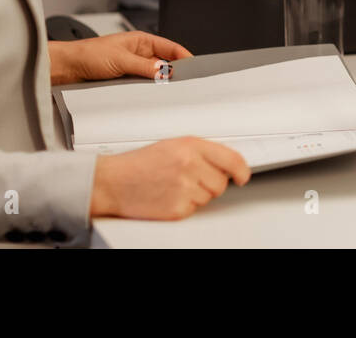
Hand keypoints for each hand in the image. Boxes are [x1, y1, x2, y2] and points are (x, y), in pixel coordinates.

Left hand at [49, 31, 192, 84]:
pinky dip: (146, 91)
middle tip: (181, 83)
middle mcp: (139, 53)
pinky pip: (142, 86)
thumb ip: (145, 67)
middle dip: (172, 73)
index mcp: (141, 40)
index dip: (184, 56)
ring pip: (153, 77)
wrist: (66, 68)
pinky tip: (148, 95)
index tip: (195, 67)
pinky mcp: (125, 80)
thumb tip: (165, 72)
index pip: (171, 47)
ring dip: (157, 83)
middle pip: (164, 63)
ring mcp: (132, 68)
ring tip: (163, 90)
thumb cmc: (88, 54)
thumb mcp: (121, 60)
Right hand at [90, 137, 250, 219]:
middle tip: (188, 179)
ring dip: (197, 195)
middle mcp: (189, 165)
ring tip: (173, 186)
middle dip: (210, 183)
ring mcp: (184, 187)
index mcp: (190, 146)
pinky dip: (184, 206)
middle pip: (221, 182)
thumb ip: (200, 152)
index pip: (231, 158)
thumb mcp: (172, 146)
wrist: (112, 182)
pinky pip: (194, 210)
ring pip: (209, 197)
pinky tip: (168, 197)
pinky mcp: (177, 208)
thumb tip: (226, 163)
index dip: (242, 170)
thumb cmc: (139, 164)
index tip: (243, 176)